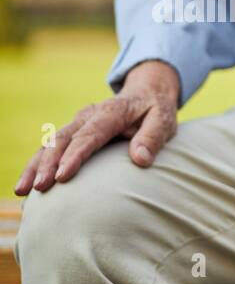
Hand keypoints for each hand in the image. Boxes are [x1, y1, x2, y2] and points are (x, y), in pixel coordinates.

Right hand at [14, 60, 179, 194]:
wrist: (146, 93)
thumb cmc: (156, 112)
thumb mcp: (163, 121)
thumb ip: (152, 138)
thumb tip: (141, 160)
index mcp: (110, 112)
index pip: (89, 136)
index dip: (74, 156)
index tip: (62, 176)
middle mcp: (88, 115)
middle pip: (62, 139)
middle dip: (47, 164)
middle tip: (38, 188)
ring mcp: (77, 122)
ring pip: (50, 143)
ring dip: (35, 166)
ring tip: (22, 190)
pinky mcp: (73, 130)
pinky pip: (51, 146)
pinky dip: (38, 164)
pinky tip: (28, 184)